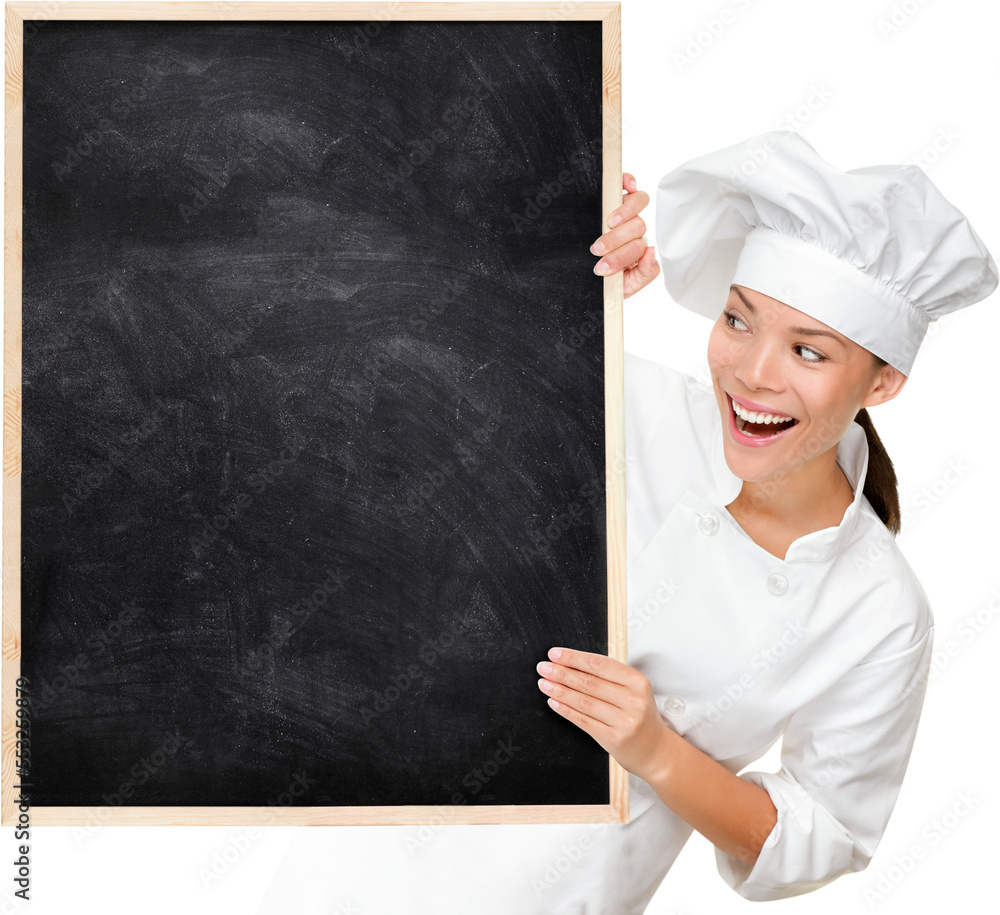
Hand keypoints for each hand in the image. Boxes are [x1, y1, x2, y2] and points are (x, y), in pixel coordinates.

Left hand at [536, 646, 671, 783]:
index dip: (575, 658)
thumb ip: (608, 677)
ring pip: (584, 701)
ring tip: (544, 683)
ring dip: (559, 691)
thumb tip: (570, 663)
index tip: (555, 654)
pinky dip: (566, 710)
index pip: (600, 664)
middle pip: (589, 682)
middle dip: (562, 673)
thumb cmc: (639, 715)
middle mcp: (633, 700)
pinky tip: (553, 702)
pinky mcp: (614, 739)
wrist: (656, 751)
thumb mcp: (633, 690)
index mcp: (638, 681)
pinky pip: (584, 721)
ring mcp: (625, 721)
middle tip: (543, 667)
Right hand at [591, 173, 659, 298]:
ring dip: (623, 213)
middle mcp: (633, 231)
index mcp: (636, 250)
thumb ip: (644, 274)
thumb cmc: (605, 280)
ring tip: (608, 223)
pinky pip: (628, 184)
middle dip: (616, 240)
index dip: (622, 256)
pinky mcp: (613, 198)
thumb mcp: (625, 286)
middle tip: (597, 249)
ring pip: (636, 203)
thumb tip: (651, 253)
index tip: (600, 267)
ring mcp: (624, 213)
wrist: (586, 277)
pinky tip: (626, 186)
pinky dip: (629, 182)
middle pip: (638, 226)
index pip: (640, 247)